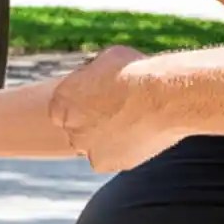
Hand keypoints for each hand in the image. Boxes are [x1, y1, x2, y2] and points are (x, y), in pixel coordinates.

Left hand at [48, 45, 183, 172]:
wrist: (162, 95)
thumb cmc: (138, 71)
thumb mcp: (107, 61)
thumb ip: (95, 76)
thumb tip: (98, 75)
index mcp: (61, 98)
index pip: (62, 108)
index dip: (81, 108)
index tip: (99, 105)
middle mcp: (68, 123)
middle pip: (76, 129)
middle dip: (93, 124)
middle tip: (118, 116)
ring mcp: (85, 145)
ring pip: (92, 146)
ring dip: (107, 140)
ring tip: (134, 125)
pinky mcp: (104, 162)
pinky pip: (110, 160)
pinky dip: (122, 153)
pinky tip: (139, 137)